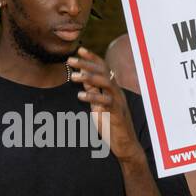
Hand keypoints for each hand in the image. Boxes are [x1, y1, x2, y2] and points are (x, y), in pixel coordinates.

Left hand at [68, 47, 143, 163]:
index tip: (79, 50)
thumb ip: (93, 91)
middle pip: (103, 71)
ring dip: (89, 77)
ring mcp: (118, 101)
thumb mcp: (99, 104)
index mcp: (112, 88)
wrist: (125, 145)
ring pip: (106, 83)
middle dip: (87, 64)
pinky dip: (93, 97)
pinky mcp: (117, 113)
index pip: (103, 68)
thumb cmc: (111, 125)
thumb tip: (83, 76)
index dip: (92, 58)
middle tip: (70, 59)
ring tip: (73, 76)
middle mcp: (117, 92)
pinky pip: (106, 101)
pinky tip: (80, 95)